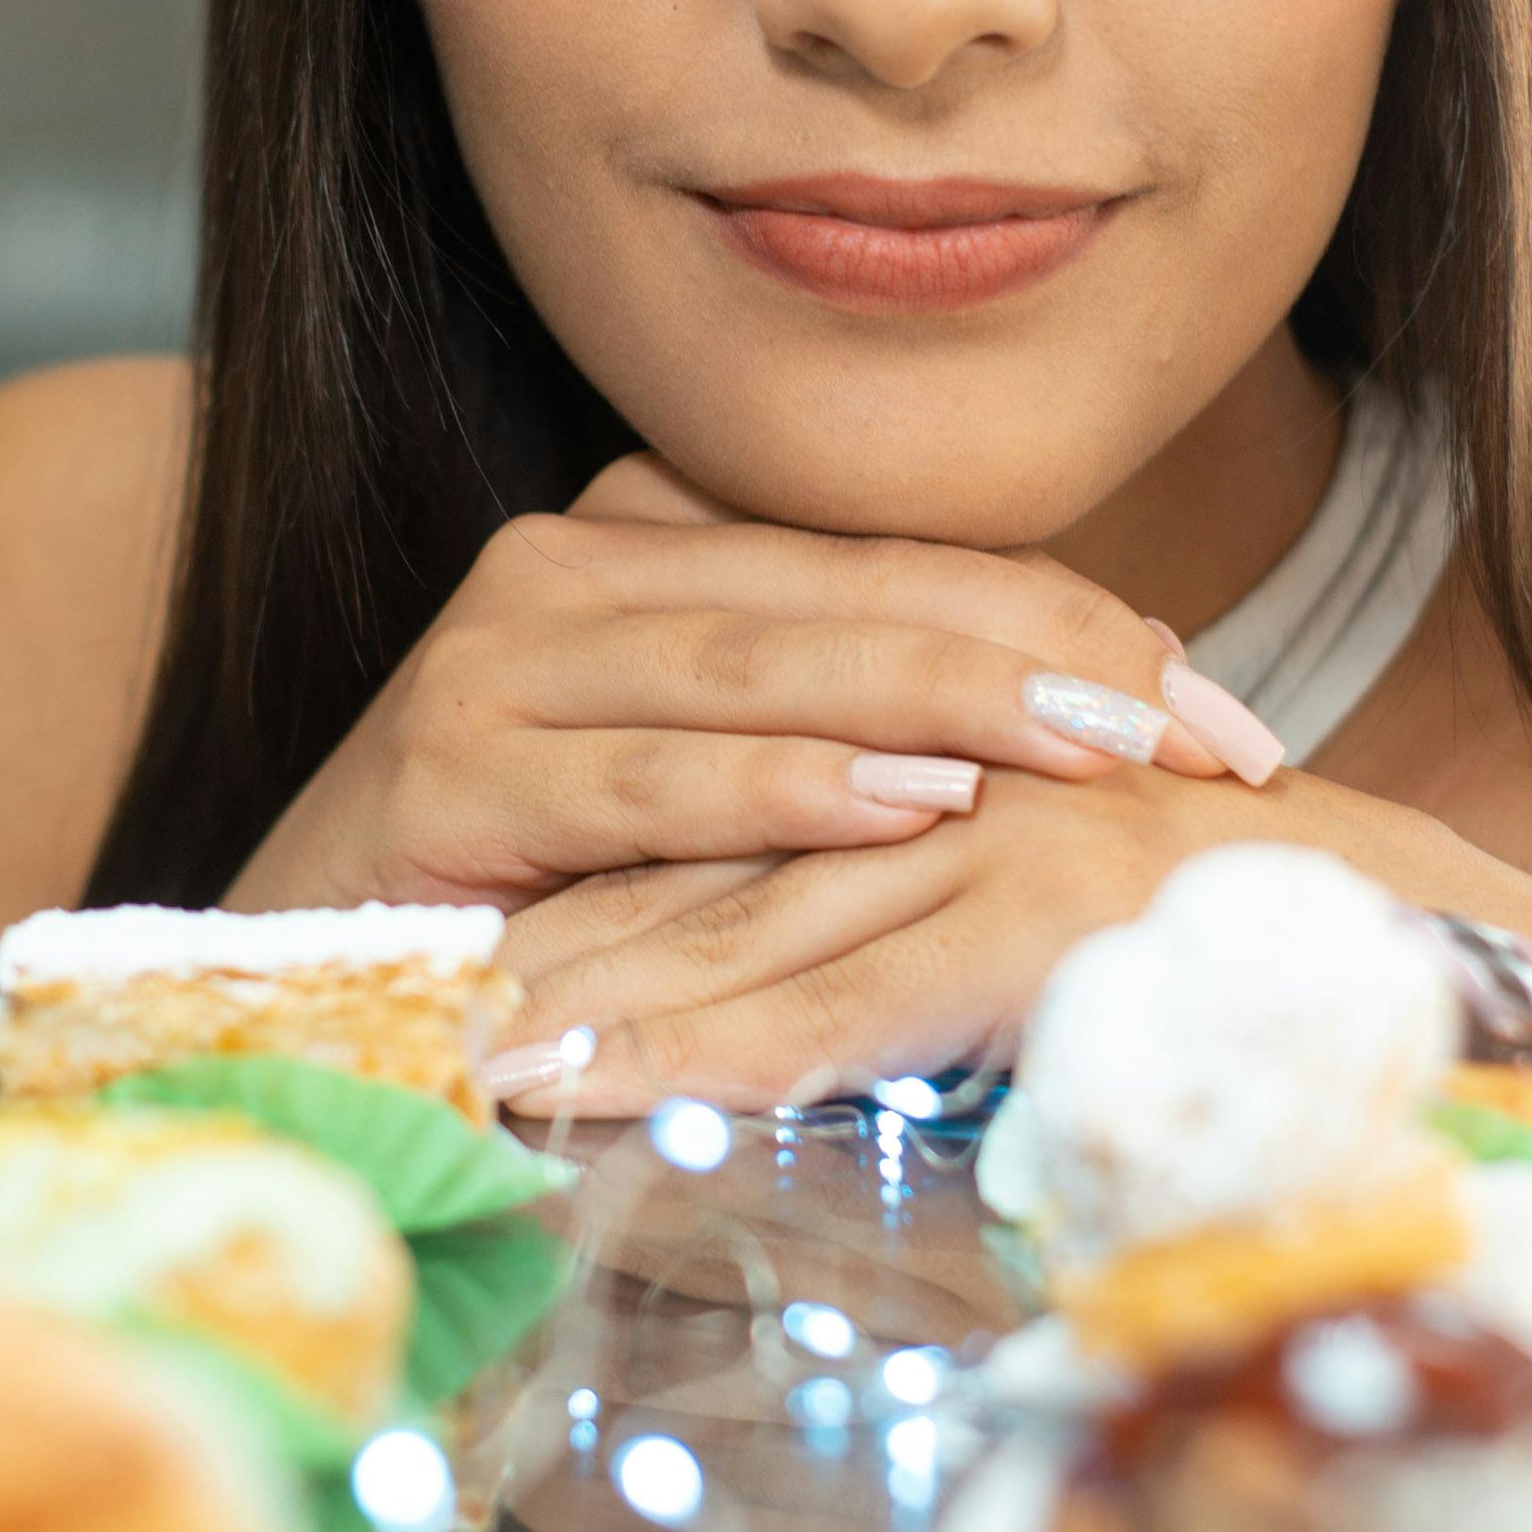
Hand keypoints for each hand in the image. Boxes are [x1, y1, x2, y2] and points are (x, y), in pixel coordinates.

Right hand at [223, 458, 1273, 917]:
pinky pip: (643, 779)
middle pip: (858, 594)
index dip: (1083, 628)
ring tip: (1093, 749)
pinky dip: (780, 790)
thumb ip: (875, 741)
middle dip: (1055, 665)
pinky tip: (907, 807)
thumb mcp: (732, 805)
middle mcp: (572, 566)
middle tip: (1209, 737)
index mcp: (656, 538)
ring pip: (764, 664)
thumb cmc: (550, 906)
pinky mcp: (440, 771)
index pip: (909, 562)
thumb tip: (1123, 751)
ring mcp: (496, 659)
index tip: (1233, 725)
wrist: (299, 993)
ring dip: (945, 705)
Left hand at [489, 762, 1531, 1106]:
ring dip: (584, 1001)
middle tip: (395, 1015)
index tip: (450, 950)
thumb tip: (772, 993)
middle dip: (545, 937)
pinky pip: (844, 990)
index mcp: (959, 754)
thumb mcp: (1058, 913)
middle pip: (704, 850)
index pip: (733, 803)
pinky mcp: (1035, 915)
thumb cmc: (1253, 960)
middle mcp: (959, 770)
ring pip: (743, 916)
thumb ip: (925, 923)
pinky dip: (706, 1047)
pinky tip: (589, 1098)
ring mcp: (994, 830)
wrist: (1447, 952)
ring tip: (442, 1068)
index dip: (586, 874)